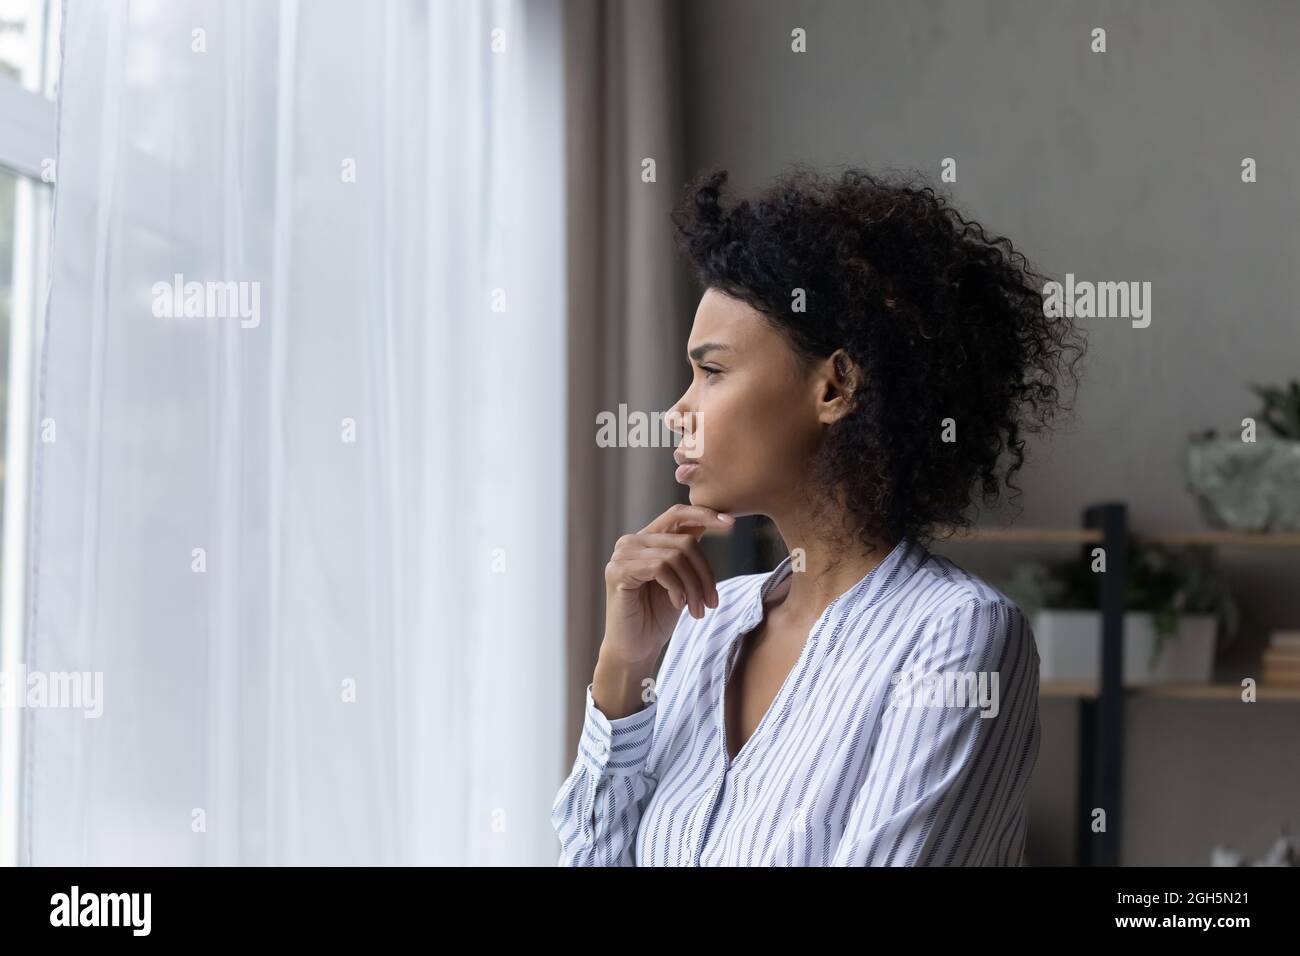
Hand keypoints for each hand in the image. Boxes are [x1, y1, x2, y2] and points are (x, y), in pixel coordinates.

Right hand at [601, 504, 733, 665]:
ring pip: (676, 555)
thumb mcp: (682, 579)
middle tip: (712, 603)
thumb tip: (720, 520)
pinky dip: (677, 587)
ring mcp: (622, 555)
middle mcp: (632, 541)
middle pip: (685, 541)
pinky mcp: (618, 571)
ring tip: (697, 610)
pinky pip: (660, 567)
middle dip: (705, 574)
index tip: (731, 522)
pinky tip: (678, 605)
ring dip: (694, 587)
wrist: (636, 648)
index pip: (678, 514)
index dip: (705, 513)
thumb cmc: (658, 615)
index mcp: (648, 539)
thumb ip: (690, 553)